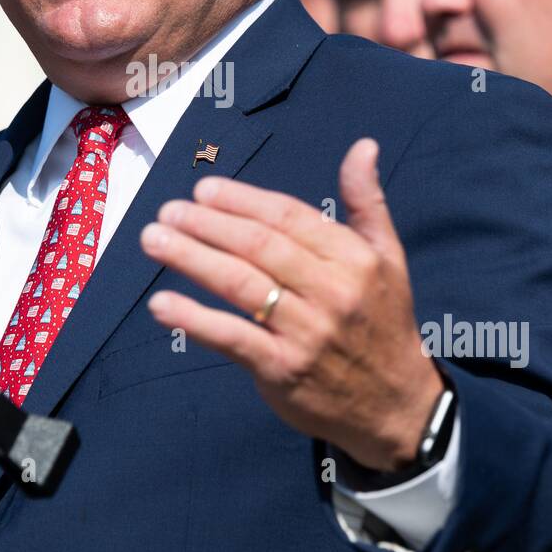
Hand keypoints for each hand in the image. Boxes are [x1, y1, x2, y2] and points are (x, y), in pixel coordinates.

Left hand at [140, 137, 443, 471]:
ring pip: (240, 285)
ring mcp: (306, 332)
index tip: (203, 188)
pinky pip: (233, 338)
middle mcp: (331, 291)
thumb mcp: (387, 257)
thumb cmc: (383, 322)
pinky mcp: (283, 370)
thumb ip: (366, 201)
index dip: (241, 201)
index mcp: (352, 258)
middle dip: (207, 224)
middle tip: (168, 211)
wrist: (396, 406)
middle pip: (258, 247)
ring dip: (191, 259)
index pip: (288, 218)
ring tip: (154, 239)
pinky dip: (194, 320)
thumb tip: (363, 146)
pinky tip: (161, 305)